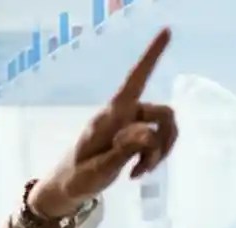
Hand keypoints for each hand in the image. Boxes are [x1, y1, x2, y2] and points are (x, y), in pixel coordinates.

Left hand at [29, 29, 178, 217]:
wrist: (69, 188)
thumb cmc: (78, 177)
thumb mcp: (98, 170)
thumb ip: (122, 151)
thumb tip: (146, 134)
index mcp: (109, 117)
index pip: (133, 82)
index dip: (150, 57)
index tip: (166, 31)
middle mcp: (123, 115)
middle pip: (163, 113)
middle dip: (164, 141)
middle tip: (145, 167)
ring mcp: (130, 125)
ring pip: (163, 130)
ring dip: (158, 153)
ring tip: (138, 172)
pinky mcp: (134, 136)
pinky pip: (158, 140)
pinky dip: (153, 158)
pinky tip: (136, 173)